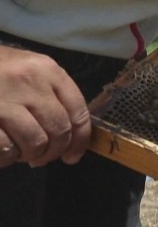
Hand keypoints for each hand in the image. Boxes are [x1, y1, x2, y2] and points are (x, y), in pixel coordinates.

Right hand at [0, 46, 89, 167]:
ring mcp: (4, 98)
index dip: (80, 140)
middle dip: (54, 151)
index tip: (73, 155)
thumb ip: (49, 95)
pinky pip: (7, 149)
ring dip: (30, 155)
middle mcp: (29, 81)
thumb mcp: (25, 71)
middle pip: (60, 131)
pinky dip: (7, 157)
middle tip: (41, 157)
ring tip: (20, 152)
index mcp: (46, 69)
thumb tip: (71, 137)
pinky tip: (2, 151)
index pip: (78, 110)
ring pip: (36, 142)